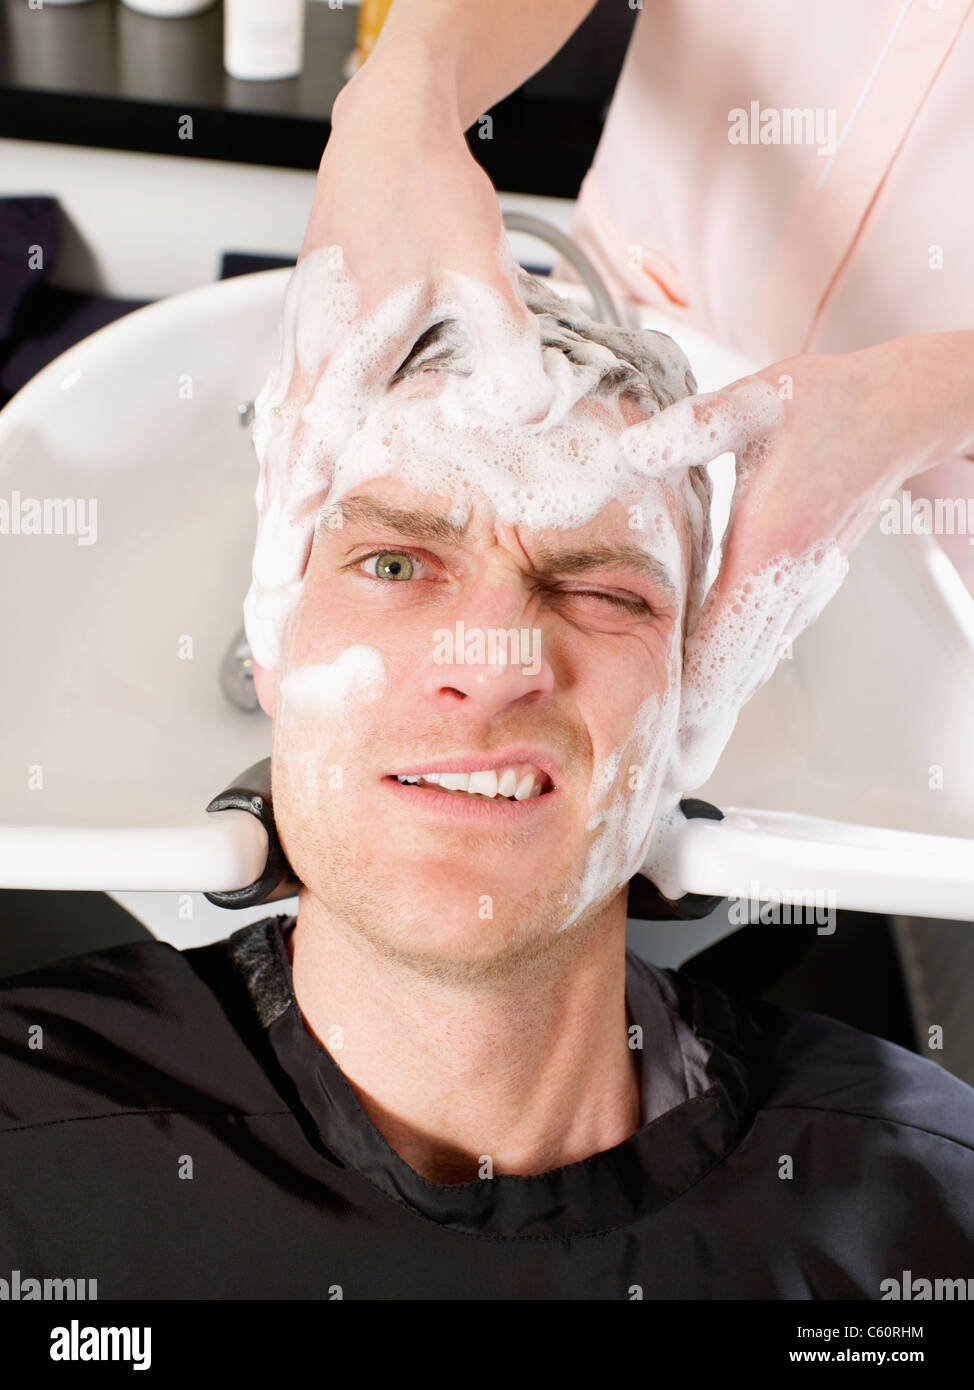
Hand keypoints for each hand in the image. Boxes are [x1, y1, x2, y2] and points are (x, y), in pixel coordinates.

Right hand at [247, 57, 549, 681]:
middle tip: (269, 626)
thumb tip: (527, 423)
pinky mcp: (311, 340)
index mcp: (337, 370)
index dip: (288, 554)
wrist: (390, 134)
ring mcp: (302, 355)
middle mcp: (307, 371)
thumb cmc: (425, 198)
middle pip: (277, 485)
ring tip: (276, 580)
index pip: (303, 486)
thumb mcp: (480, 276)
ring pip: (278, 457)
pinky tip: (296, 493)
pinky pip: (288, 422)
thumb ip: (506, 356)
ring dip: (277, 518)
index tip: (276, 611)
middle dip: (272, 558)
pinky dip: (286, 469)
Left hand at [619, 335, 973, 789]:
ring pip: (756, 664)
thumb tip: (627, 451)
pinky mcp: (807, 580)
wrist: (899, 411)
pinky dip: (742, 676)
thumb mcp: (755, 402)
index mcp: (767, 549)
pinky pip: (770, 642)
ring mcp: (801, 586)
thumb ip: (691, 430)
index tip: (666, 738)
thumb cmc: (830, 404)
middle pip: (739, 673)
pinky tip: (722, 697)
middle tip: (665, 773)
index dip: (692, 695)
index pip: (722, 642)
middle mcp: (787, 581)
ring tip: (687, 754)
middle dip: (701, 724)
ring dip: (721, 707)